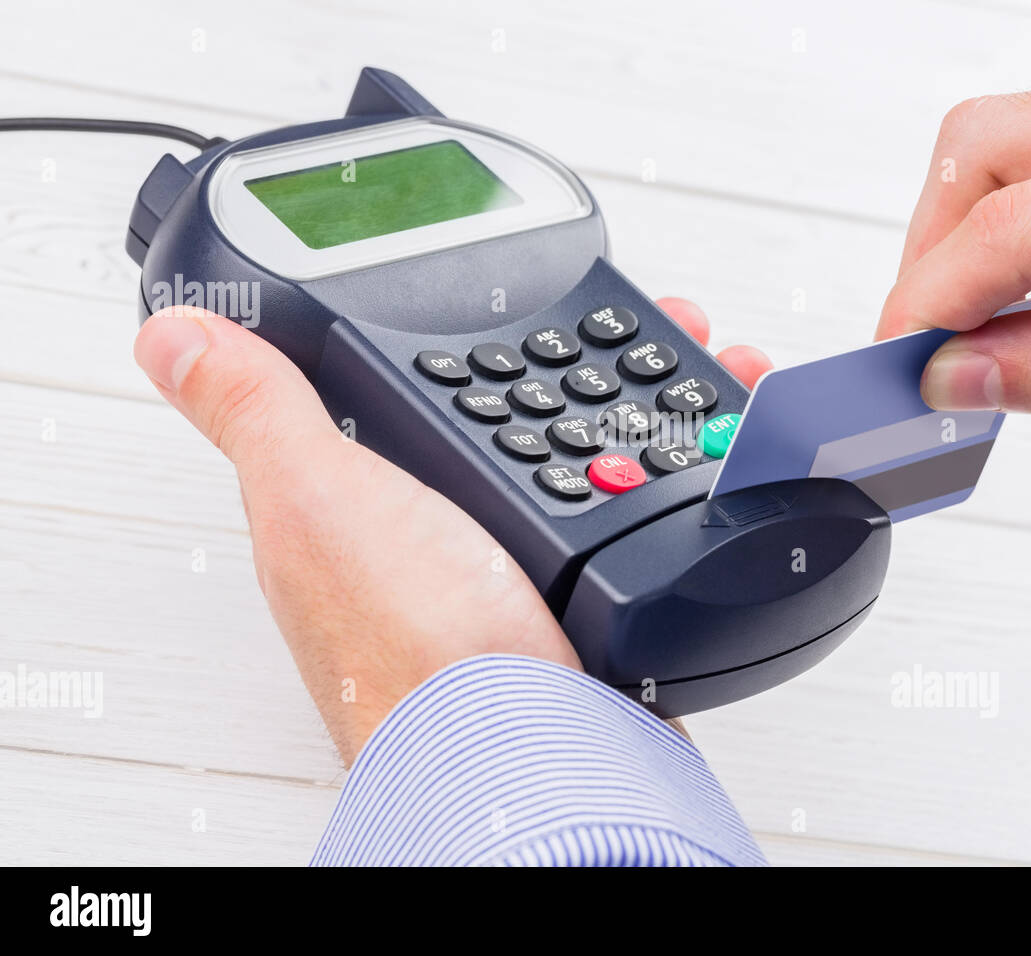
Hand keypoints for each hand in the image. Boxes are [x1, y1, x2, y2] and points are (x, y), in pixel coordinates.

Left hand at [134, 299, 770, 763]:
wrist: (529, 755)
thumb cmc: (417, 651)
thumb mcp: (320, 501)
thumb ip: (261, 411)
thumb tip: (172, 336)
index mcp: (374, 502)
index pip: (427, 383)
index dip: (478, 330)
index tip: (527, 291)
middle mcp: (452, 536)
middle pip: (533, 413)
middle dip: (594, 358)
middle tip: (650, 318)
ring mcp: (534, 567)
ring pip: (608, 455)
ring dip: (660, 404)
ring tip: (708, 360)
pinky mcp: (601, 598)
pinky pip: (652, 509)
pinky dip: (696, 470)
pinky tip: (720, 453)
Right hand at [878, 66, 1030, 491]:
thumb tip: (961, 369)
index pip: (1008, 227)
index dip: (927, 302)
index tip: (897, 365)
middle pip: (987, 145)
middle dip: (931, 248)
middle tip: (924, 344)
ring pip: (1016, 138)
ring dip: (974, 233)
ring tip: (979, 331)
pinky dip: (1024, 222)